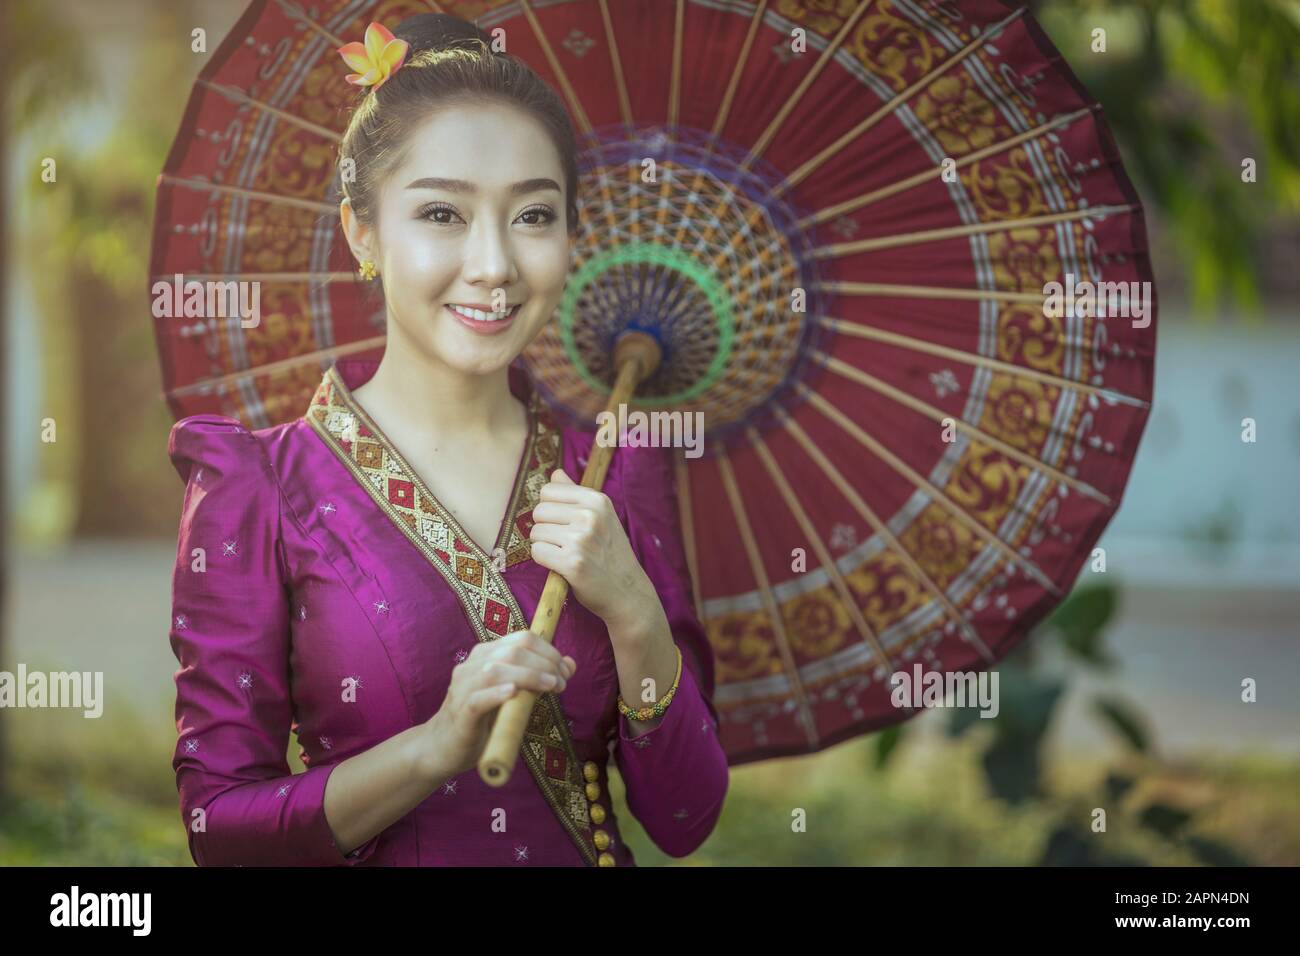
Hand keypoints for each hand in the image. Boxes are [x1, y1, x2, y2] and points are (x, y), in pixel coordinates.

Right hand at [421, 629, 575, 780]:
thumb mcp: (514, 695)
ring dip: (529, 676)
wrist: (443, 747)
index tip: (565, 670)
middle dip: (544, 664)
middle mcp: (472, 665)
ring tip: (550, 687)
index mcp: (485, 655)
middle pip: (513, 651)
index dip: (549, 651)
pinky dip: (497, 694)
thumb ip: (538, 678)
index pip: (521, 639)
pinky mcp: (460, 713)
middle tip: (562, 682)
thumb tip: (570, 664)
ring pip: (496, 671)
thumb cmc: (482, 719)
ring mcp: (463, 688)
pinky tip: (513, 694)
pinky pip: (478, 699)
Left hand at [528, 468, 655, 629]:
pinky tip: (561, 566)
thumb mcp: (602, 518)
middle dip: (545, 528)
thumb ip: (577, 495)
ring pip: (535, 533)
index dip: (550, 508)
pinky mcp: (572, 563)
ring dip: (544, 546)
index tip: (563, 523)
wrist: (627, 592)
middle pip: (539, 511)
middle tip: (564, 543)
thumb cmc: (610, 554)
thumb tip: (556, 473)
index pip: (549, 490)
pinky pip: (537, 553)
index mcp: (597, 500)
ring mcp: (581, 539)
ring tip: (565, 554)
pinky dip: (544, 562)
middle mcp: (590, 516)